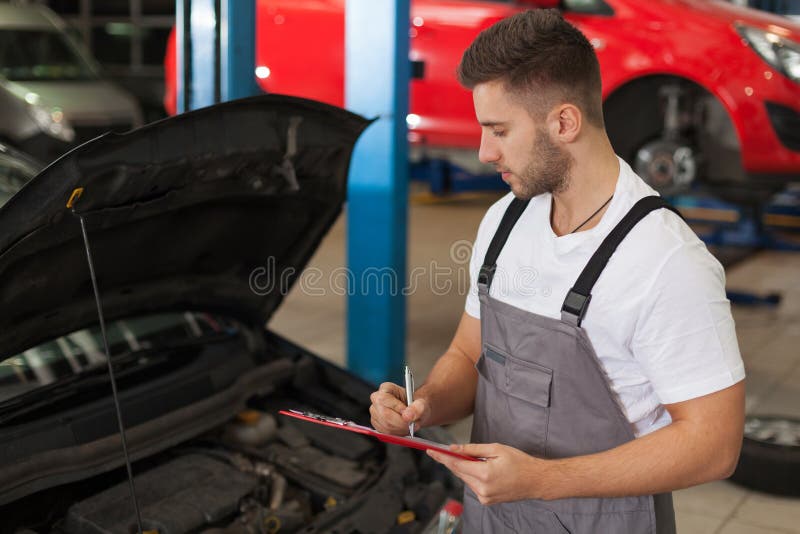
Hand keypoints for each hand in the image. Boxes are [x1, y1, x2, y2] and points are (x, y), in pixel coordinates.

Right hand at [369, 382, 429, 435]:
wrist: (416, 412)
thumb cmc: (416, 404)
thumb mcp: (421, 403)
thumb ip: (417, 408)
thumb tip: (407, 415)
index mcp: (386, 388)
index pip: (384, 399)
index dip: (396, 408)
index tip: (408, 415)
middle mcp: (377, 399)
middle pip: (384, 414)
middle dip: (401, 422)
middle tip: (412, 424)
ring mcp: (375, 412)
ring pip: (386, 425)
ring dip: (400, 428)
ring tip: (410, 425)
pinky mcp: (377, 424)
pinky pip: (385, 432)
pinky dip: (397, 433)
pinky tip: (404, 428)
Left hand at [427, 443, 554, 503]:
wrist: (535, 481)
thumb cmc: (519, 462)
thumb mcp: (496, 449)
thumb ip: (472, 449)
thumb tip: (454, 449)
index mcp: (485, 474)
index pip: (456, 464)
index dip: (442, 457)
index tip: (431, 451)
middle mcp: (482, 489)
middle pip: (459, 472)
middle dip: (451, 461)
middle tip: (443, 451)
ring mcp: (484, 497)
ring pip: (465, 479)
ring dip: (464, 468)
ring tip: (477, 459)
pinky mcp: (486, 500)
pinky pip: (473, 485)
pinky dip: (472, 476)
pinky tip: (481, 469)